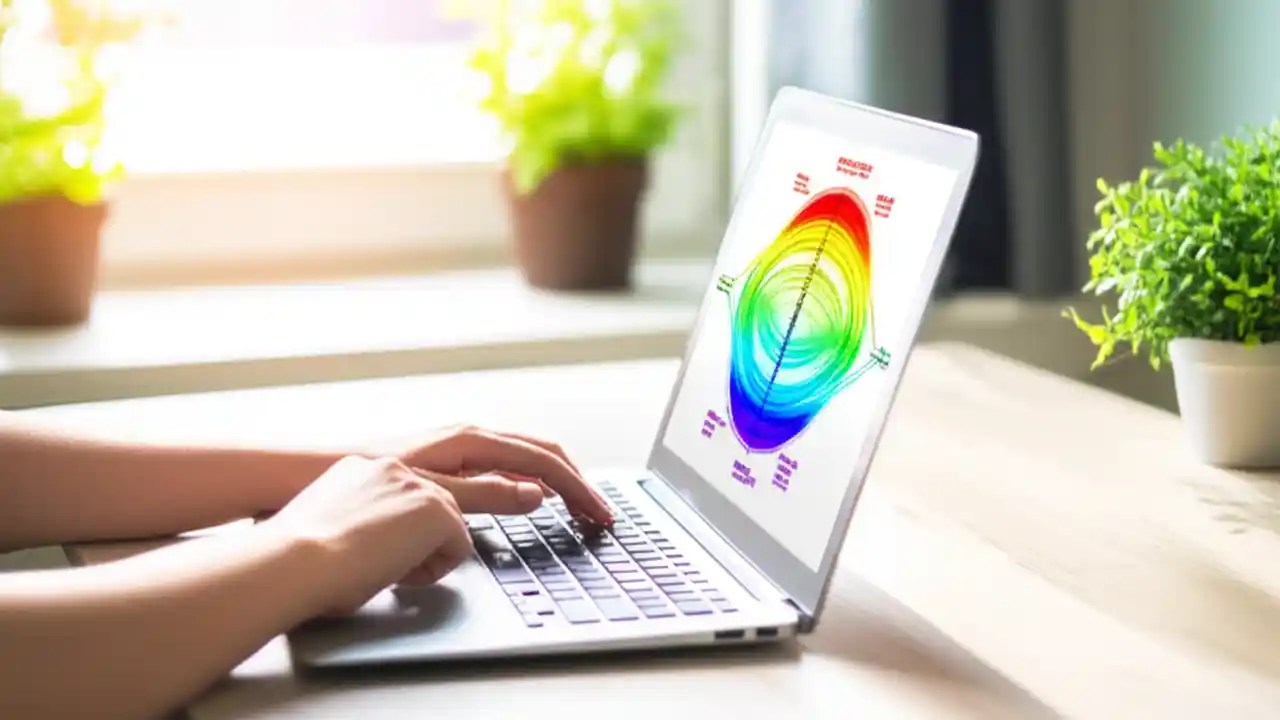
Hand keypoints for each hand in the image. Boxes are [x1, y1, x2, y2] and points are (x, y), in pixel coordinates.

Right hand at [265, 455, 472, 613]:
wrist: (296, 559)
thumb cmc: (297, 556)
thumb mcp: (328, 523)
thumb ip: (355, 520)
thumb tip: (365, 541)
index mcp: (359, 468)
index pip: (400, 496)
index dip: (393, 531)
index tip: (374, 551)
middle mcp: (391, 468)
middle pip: (429, 506)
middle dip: (416, 540)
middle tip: (387, 567)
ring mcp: (417, 486)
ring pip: (446, 523)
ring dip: (426, 552)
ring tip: (392, 572)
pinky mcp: (437, 512)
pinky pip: (460, 544)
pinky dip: (438, 566)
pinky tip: (406, 576)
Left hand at [385, 426, 612, 525]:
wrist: (311, 472)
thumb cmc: (365, 481)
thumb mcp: (433, 495)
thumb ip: (487, 494)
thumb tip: (537, 493)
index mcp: (472, 440)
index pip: (544, 460)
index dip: (577, 488)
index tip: (599, 514)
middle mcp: (468, 436)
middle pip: (540, 453)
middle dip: (575, 481)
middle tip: (599, 513)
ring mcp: (456, 447)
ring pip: (522, 458)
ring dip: (553, 480)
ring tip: (575, 506)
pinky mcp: (443, 462)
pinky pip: (500, 467)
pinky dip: (526, 481)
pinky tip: (527, 499)